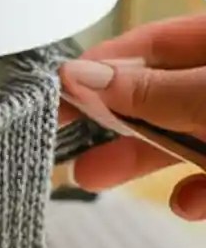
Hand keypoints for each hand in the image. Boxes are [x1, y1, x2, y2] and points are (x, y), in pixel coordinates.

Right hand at [60, 13, 205, 219]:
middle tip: (61, 139)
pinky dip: (197, 191)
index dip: (101, 67)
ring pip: (185, 137)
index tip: (55, 94)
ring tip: (93, 176)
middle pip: (161, 94)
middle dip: (111, 121)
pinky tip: (185, 202)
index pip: (151, 45)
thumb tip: (82, 75)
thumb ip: (151, 91)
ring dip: (141, 159)